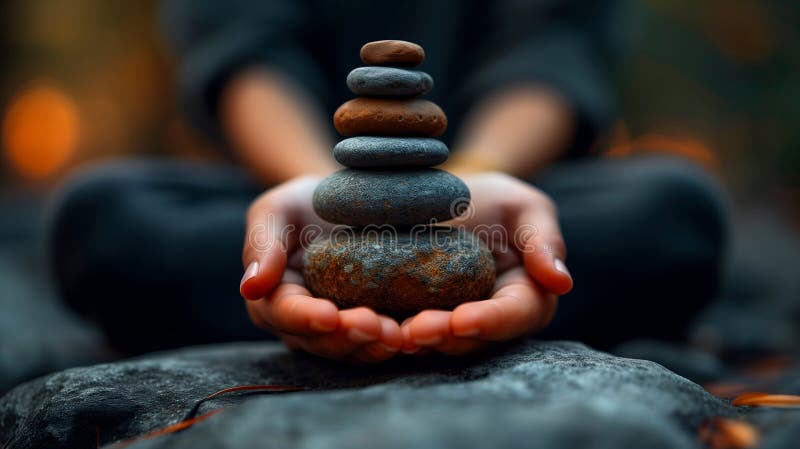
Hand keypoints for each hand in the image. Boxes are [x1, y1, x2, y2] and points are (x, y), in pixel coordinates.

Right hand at [239, 176, 401, 362]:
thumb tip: (250, 286)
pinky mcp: (372, 328)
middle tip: (375, 326)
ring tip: (398, 336)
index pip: (285, 314)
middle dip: (347, 338)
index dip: (306, 318)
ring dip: (374, 347)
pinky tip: (414, 336)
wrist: (348, 203)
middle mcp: (304, 324)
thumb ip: (261, 243)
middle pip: (321, 341)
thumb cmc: (304, 203)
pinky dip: (397, 343)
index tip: (329, 314)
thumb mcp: (277, 210)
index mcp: (274, 298)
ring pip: (352, 350)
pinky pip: (381, 343)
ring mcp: (338, 331)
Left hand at [400, 172, 572, 354]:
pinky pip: (400, 335)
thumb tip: (561, 281)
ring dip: (414, 343)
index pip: (515, 316)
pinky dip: (384, 335)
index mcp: (523, 298)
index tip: (463, 319)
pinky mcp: (411, 322)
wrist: (435, 199)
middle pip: (471, 341)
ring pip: (434, 345)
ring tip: (392, 333)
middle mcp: (486, 322)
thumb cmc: (488, 202)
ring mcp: (448, 327)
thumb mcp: (521, 206)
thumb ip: (543, 238)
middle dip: (444, 338)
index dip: (490, 321)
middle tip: (416, 330)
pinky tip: (368, 326)